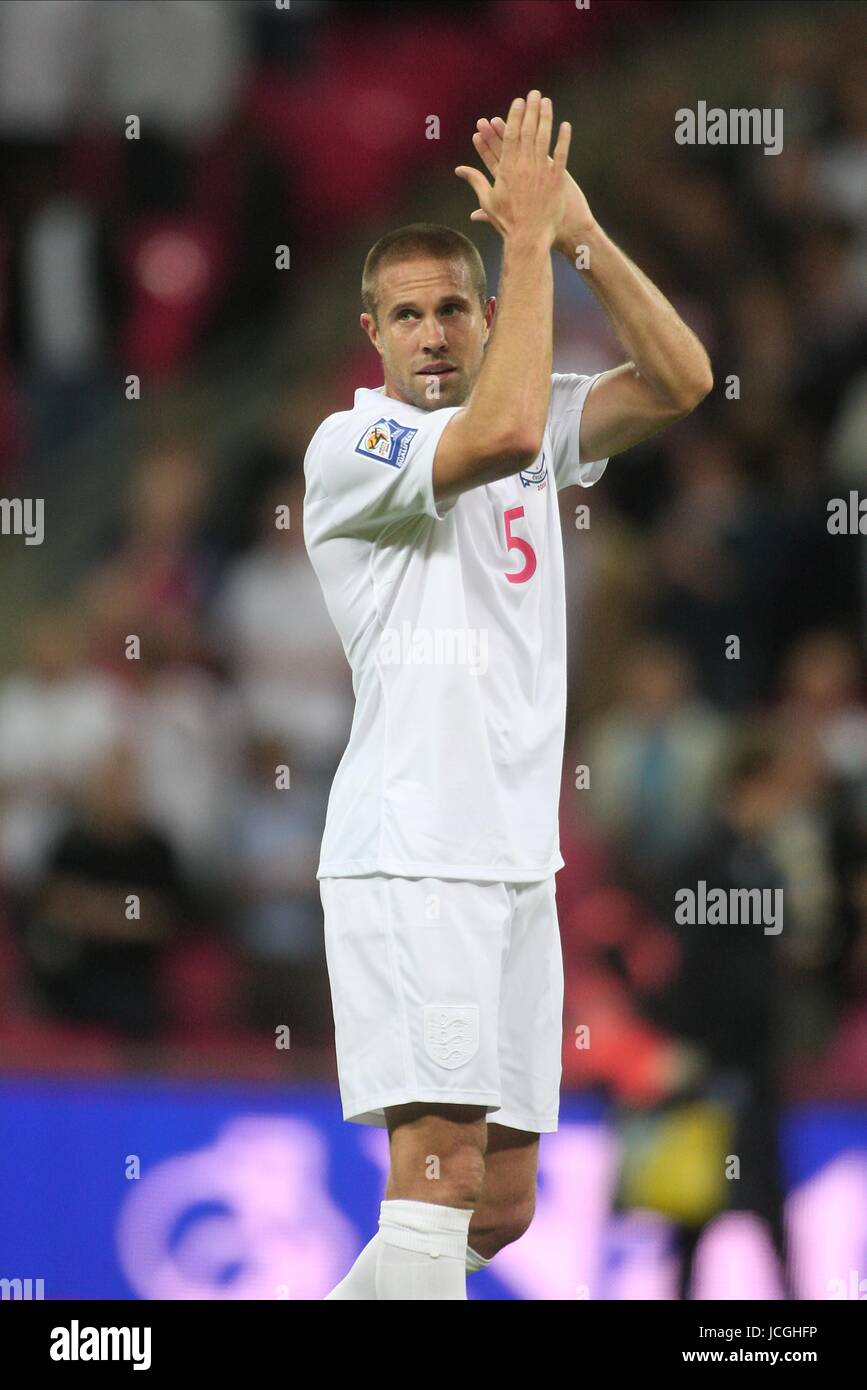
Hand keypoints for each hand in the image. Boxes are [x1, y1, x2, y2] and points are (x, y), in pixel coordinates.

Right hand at [469, 108, 595, 256]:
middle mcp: (524, 166)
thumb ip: (475, 180)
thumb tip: (459, 170)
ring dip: (545, 118)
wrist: (528, 237)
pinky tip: (565, 125)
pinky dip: (563, 139)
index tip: (517, 102)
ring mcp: (541, 171)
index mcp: (506, 168)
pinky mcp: (556, 180)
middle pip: (527, 131)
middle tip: (533, 94)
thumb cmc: (506, 221)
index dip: (514, 116)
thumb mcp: (487, 200)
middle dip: (530, 110)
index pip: (510, 135)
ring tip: (547, 102)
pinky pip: (561, 155)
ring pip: (544, 138)